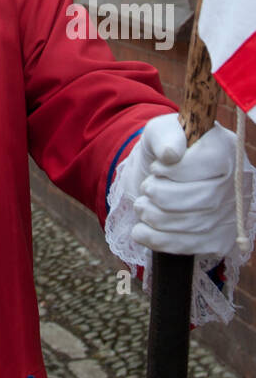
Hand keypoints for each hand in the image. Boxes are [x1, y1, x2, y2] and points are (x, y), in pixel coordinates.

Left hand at [122, 113, 239, 257]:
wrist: (167, 175)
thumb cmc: (167, 148)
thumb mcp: (161, 131)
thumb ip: (165, 135)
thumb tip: (170, 155)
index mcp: (226, 148)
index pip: (210, 162)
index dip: (177, 169)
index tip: (155, 168)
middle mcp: (237, 182)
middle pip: (206, 198)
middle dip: (166, 197)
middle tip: (145, 189)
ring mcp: (232, 214)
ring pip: (198, 225)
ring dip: (159, 219)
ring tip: (141, 207)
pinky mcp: (220, 240)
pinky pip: (193, 246)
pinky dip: (161, 241)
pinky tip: (141, 232)